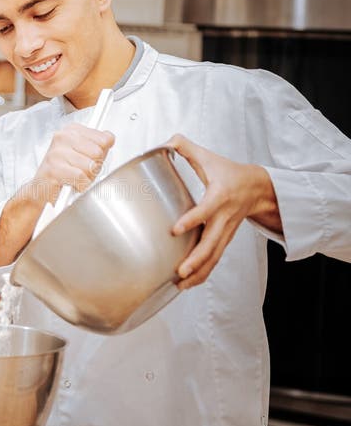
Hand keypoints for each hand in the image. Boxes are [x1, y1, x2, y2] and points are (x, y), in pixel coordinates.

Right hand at [34, 124, 114, 202]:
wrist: (40, 190)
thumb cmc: (64, 172)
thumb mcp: (84, 155)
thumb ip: (99, 145)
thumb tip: (110, 138)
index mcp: (72, 130)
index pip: (104, 139)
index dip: (101, 155)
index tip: (88, 159)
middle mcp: (62, 137)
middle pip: (98, 152)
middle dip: (94, 167)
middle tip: (81, 171)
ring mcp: (57, 152)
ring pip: (90, 165)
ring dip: (87, 178)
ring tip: (75, 178)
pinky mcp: (53, 169)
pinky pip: (80, 177)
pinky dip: (81, 185)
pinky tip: (73, 184)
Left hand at [169, 134, 280, 289]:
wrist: (258, 188)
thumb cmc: (229, 172)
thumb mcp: (210, 157)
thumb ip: (187, 147)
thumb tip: (167, 140)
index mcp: (220, 196)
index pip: (206, 210)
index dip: (193, 220)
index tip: (176, 229)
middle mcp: (224, 217)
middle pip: (212, 243)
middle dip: (196, 259)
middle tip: (180, 271)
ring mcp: (226, 231)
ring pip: (214, 256)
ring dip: (198, 272)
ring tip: (180, 284)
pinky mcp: (224, 240)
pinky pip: (215, 260)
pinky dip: (203, 274)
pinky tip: (187, 284)